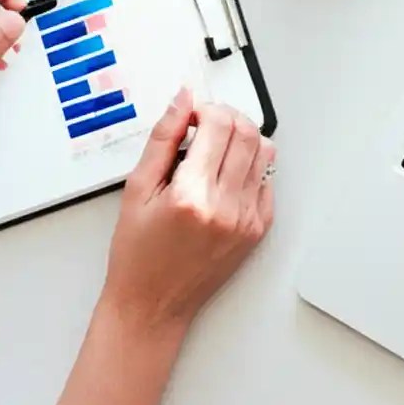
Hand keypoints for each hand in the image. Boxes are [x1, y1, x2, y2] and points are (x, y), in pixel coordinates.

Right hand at [101, 89, 274, 333]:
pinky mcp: (258, 229)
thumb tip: (183, 99)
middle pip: (248, 133)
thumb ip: (162, 139)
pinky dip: (248, 168)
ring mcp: (248, 219)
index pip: (220, 125)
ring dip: (242, 140)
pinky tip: (223, 178)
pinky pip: (266, 181)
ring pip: (264, 153)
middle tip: (204, 127)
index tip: (191, 116)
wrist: (154, 305)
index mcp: (192, 195)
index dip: (206, 109)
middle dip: (226, 118)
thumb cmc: (138, 254)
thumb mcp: (137, 190)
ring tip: (214, 152)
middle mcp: (226, 207)